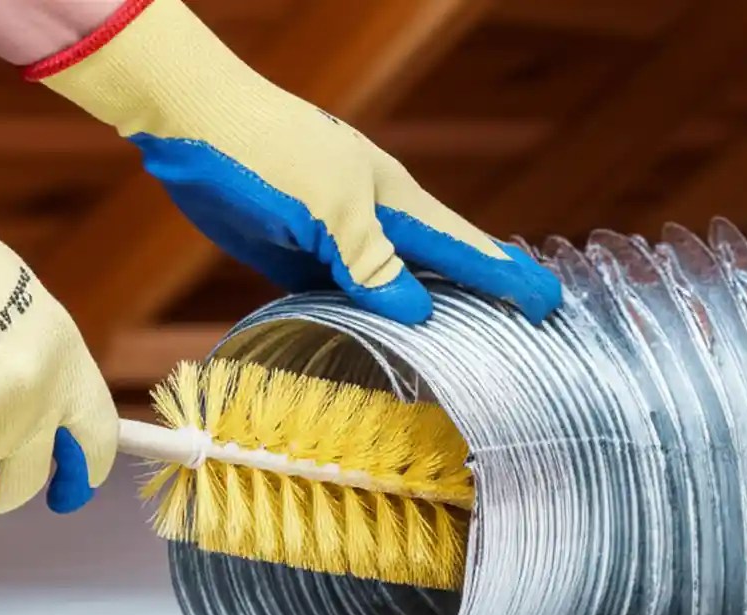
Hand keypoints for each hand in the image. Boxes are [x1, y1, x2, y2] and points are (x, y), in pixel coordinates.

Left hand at [25, 0, 561, 324]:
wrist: (196, 127)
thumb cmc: (271, 154)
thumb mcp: (330, 207)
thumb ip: (372, 261)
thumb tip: (416, 311)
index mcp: (394, 202)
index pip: (465, 246)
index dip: (506, 277)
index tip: (549, 303)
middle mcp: (372, 223)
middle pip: (433, 271)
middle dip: (474, 300)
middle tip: (516, 334)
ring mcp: (334, 240)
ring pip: (386, 289)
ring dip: (415, 319)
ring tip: (454, 355)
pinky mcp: (295, 255)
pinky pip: (338, 296)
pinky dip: (358, 321)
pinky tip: (370, 346)